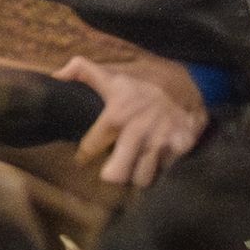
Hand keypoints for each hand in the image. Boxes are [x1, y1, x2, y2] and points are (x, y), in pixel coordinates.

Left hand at [53, 56, 207, 186]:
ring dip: (137, 175)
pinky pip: (165, 172)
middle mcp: (137, 132)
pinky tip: (156, 161)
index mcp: (117, 114)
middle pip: (116, 175)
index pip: (90, 147)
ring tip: (135, 167)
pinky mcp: (181, 147)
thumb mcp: (115, 72)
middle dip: (113, 175)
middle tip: (113, 170)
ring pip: (141, 179)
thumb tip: (56, 74)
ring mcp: (160, 141)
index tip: (82, 159)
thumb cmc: (146, 79)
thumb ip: (83, 70)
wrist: (192, 79)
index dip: (84, 156)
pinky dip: (160, 169)